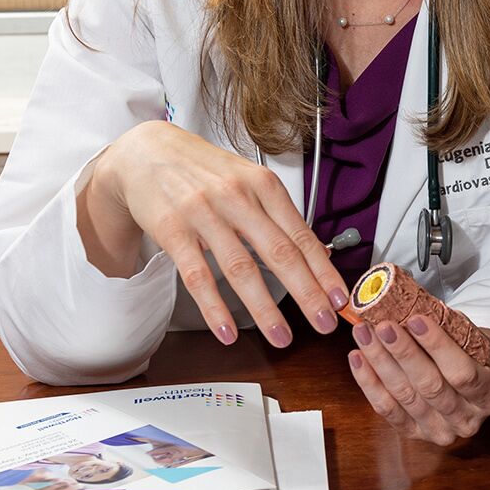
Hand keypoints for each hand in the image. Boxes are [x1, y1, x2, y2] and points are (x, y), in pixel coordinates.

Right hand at [77, 120, 349, 347]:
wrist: (148, 152)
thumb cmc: (206, 171)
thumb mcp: (249, 181)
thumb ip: (278, 216)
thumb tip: (316, 255)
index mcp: (264, 186)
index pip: (302, 236)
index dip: (324, 271)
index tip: (341, 299)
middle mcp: (238, 197)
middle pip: (280, 253)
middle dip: (307, 293)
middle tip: (325, 323)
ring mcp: (204, 213)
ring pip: (241, 268)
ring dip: (265, 308)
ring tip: (282, 337)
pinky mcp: (173, 229)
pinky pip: (197, 275)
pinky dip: (215, 307)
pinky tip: (228, 331)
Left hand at [347, 314, 489, 445]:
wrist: (474, 385)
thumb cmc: (473, 357)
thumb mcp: (474, 341)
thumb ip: (450, 328)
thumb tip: (414, 303)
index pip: (462, 373)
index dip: (437, 346)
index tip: (416, 319)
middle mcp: (466, 419)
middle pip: (430, 386)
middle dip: (403, 352)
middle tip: (383, 325)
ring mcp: (439, 431)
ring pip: (404, 396)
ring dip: (380, 362)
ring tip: (365, 335)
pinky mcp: (414, 434)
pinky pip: (386, 410)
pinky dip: (368, 383)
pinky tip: (358, 358)